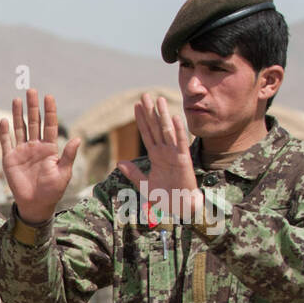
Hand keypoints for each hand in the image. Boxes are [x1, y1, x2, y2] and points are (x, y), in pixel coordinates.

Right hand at [0, 90, 80, 223]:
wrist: (36, 204)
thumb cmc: (52, 190)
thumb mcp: (63, 172)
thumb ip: (68, 155)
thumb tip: (77, 138)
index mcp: (49, 148)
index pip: (49, 125)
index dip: (49, 111)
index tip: (49, 96)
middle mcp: (35, 146)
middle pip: (34, 122)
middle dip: (32, 106)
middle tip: (31, 90)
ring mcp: (22, 152)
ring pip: (20, 128)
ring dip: (18, 114)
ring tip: (17, 100)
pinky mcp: (10, 159)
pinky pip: (6, 143)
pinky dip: (4, 132)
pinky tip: (3, 121)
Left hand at [117, 93, 199, 222]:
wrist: (180, 206)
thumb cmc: (165, 196)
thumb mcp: (145, 184)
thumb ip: (133, 173)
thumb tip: (120, 162)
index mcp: (156, 156)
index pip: (147, 133)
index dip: (141, 120)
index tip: (135, 106)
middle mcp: (165, 151)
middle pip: (156, 127)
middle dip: (150, 112)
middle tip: (145, 95)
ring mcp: (174, 154)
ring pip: (167, 131)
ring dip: (163, 115)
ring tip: (159, 100)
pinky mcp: (184, 160)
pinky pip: (181, 143)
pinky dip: (179, 131)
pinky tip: (175, 117)